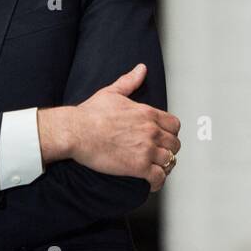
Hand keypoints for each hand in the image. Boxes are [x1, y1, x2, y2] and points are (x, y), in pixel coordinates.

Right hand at [68, 63, 180, 191]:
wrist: (76, 131)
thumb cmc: (90, 113)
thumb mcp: (111, 92)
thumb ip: (130, 81)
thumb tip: (141, 69)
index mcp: (147, 113)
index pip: (174, 125)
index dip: (170, 133)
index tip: (163, 138)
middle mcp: (151, 131)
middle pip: (174, 144)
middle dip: (168, 150)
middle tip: (158, 155)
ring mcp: (146, 149)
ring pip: (169, 161)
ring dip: (164, 166)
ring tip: (156, 169)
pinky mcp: (138, 167)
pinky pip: (158, 178)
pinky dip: (157, 182)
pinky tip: (151, 182)